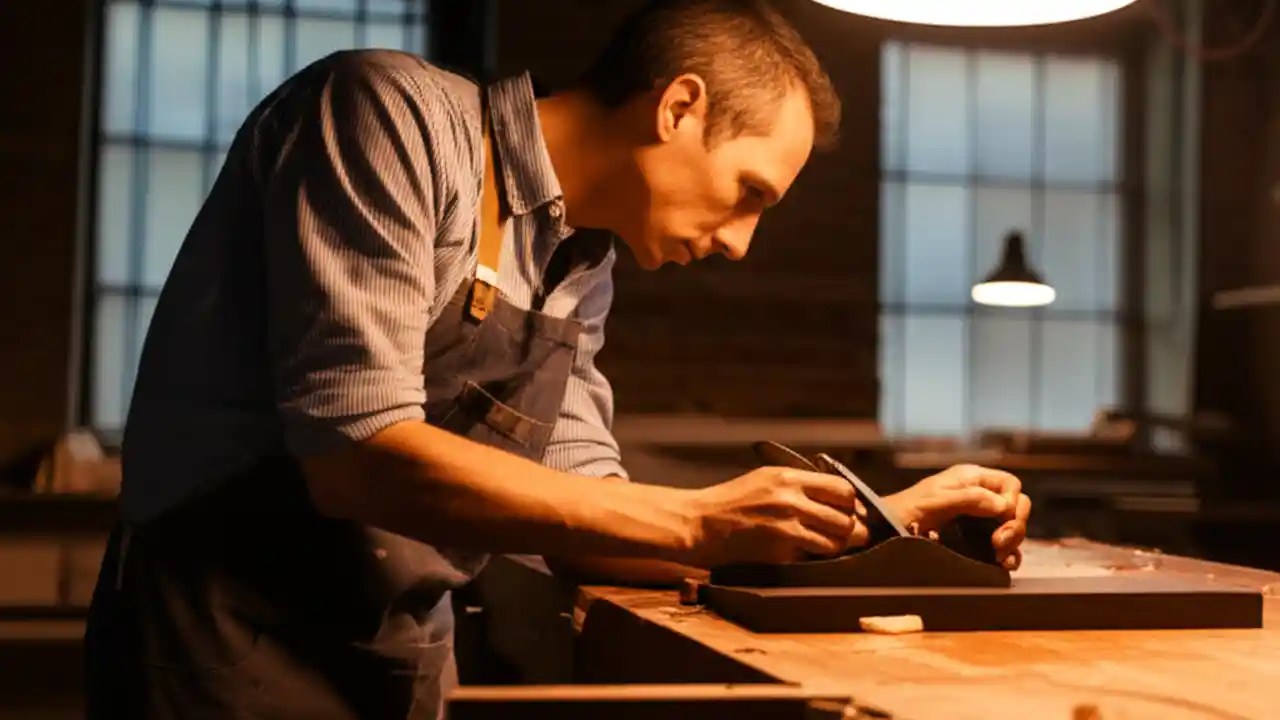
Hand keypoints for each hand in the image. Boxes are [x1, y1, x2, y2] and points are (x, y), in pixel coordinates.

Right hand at [684, 467, 869, 566]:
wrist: (698, 524)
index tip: (848, 512)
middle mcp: (790, 500)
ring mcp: (785, 528)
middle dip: (848, 530)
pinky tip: (801, 555)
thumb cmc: (730, 502)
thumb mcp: (765, 479)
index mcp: (788, 478)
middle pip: (845, 519)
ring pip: (835, 543)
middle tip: (842, 535)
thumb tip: (836, 498)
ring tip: (822, 547)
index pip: (843, 489)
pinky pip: (812, 559)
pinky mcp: (778, 552)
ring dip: (834, 548)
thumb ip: (799, 485)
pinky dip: (812, 559)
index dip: (850, 504)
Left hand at [883, 464, 1031, 569]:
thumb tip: (1003, 506)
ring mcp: (980, 520)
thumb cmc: (906, 509)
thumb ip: (969, 498)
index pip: (1010, 484)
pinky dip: (1009, 556)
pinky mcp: (977, 541)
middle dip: (1015, 524)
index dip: (1011, 501)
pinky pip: (1005, 547)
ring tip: (999, 557)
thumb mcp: (935, 499)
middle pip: (1016, 506)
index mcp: (971, 479)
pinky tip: (1002, 564)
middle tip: (999, 543)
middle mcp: (979, 496)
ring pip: (1013, 527)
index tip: (1000, 519)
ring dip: (1013, 542)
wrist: (886, 531)